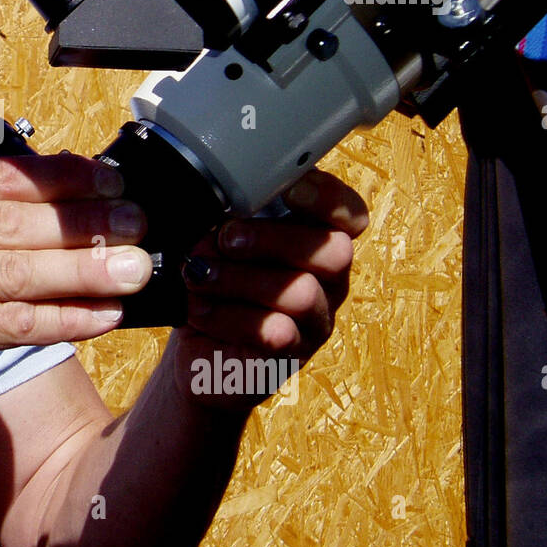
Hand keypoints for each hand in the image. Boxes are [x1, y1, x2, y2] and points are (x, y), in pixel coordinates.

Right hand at [0, 155, 150, 435]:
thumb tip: (61, 192)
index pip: (0, 176)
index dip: (64, 177)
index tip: (114, 181)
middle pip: (15, 222)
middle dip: (85, 222)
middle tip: (139, 224)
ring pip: (19, 273)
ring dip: (85, 270)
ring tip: (135, 270)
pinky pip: (13, 324)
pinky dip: (64, 320)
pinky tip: (103, 317)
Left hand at [170, 168, 368, 410]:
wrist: (198, 348)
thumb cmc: (211, 281)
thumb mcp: (214, 238)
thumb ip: (225, 211)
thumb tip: (206, 191)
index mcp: (315, 240)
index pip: (350, 215)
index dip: (328, 198)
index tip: (288, 189)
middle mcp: (327, 281)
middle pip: (334, 252)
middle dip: (271, 238)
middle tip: (224, 239)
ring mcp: (315, 322)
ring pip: (302, 293)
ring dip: (238, 279)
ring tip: (196, 276)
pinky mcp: (292, 358)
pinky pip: (276, 334)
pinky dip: (228, 317)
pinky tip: (198, 310)